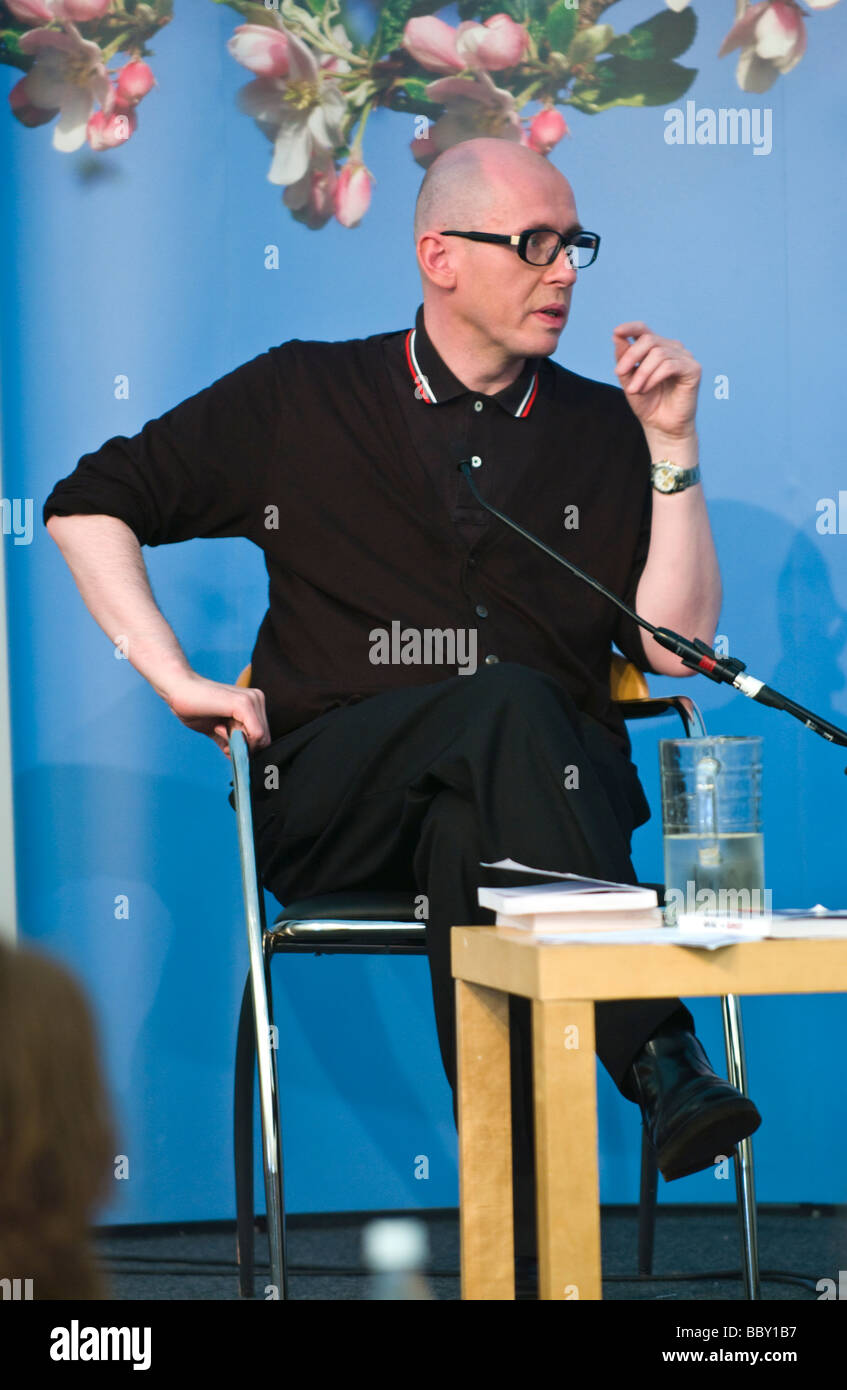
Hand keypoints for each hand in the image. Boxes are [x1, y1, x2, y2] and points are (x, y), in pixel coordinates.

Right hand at [162, 671, 271, 758]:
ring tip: (218, 728)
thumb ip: (232, 742)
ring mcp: (253, 700)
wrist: (178, 689)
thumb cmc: (194, 708)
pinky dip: (238, 741)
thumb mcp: (218, 730)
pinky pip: (256, 736)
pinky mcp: (244, 704)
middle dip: (242, 747)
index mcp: (254, 704)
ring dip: (237, 743)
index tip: (227, 746)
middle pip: (264, 740)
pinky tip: (219, 729)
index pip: (263, 738)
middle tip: (221, 737)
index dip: (246, 749)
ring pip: (260, 740)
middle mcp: (257, 699)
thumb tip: (240, 760)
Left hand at [613, 322, 700, 441]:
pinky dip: (653, 377)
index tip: (617, 331)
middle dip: (631, 356)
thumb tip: (617, 336)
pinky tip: (646, 388)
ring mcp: (685, 357)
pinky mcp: (694, 369)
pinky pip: (669, 365)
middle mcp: (672, 349)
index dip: (631, 327)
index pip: (644, 330)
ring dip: (642, 373)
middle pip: (649, 339)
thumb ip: (624, 359)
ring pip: (658, 354)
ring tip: (635, 390)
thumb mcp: (629, 380)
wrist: (662, 427)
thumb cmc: (647, 404)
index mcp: (657, 349)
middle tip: (619, 373)